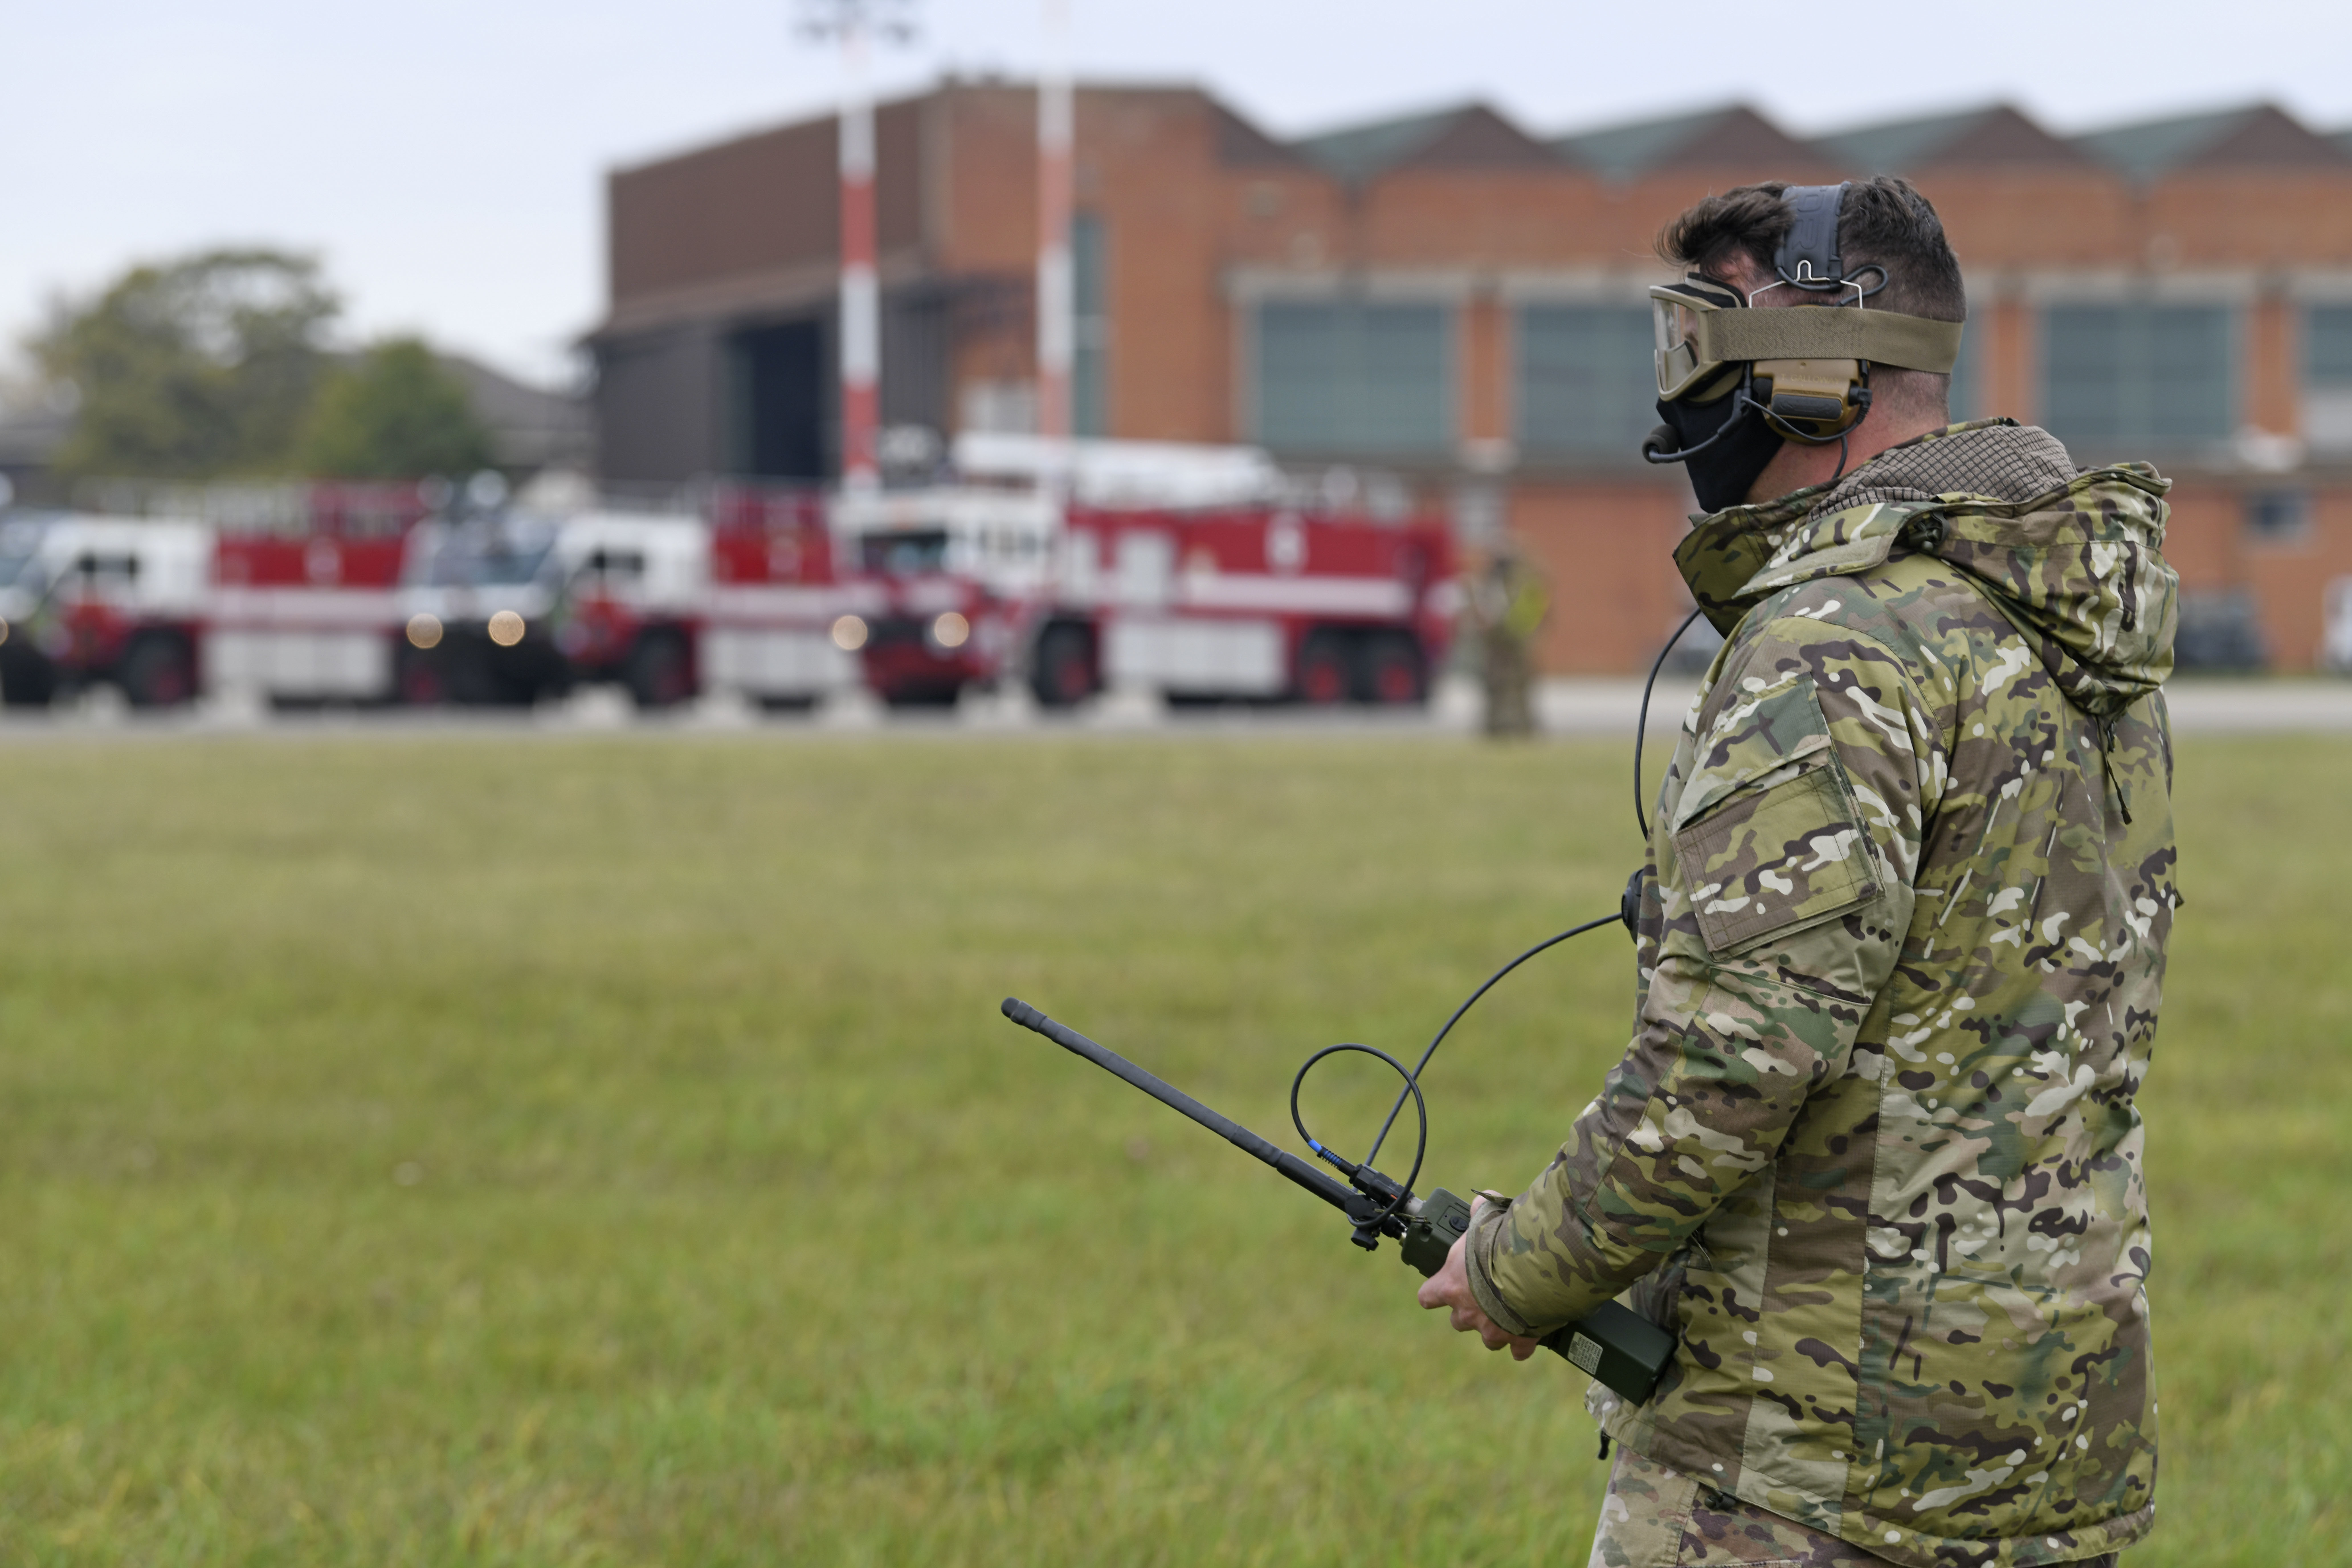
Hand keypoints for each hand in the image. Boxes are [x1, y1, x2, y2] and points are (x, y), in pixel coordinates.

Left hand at [1416, 1196, 1540, 1360]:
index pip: (1427, 1296)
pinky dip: (1524, 1344)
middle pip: (1458, 1321)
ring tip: (1511, 1313)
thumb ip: (1480, 1210)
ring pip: (1488, 1338)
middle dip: (1470, 1312)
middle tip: (1485, 1296)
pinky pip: (1519, 1349)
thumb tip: (1481, 1198)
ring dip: (1496, 1328)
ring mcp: (1493, 1329)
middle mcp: (1467, 1312)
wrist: (1535, 1268)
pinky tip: (1530, 1335)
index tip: (1441, 1288)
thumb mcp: (1486, 1218)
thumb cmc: (1503, 1242)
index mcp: (1451, 1285)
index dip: (1434, 1293)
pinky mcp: (1519, 1339)